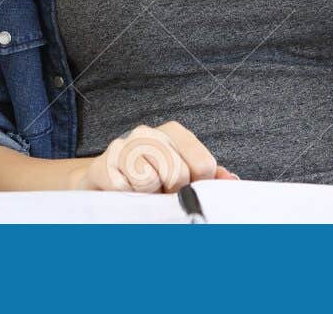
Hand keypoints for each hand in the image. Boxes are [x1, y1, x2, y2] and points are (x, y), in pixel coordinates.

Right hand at [73, 121, 240, 192]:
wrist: (107, 186)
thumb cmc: (151, 181)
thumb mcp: (184, 178)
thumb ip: (210, 178)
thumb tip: (231, 181)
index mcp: (173, 133)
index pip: (203, 164)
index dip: (198, 186)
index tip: (186, 189)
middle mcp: (147, 133)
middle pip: (178, 173)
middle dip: (173, 193)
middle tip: (161, 194)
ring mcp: (122, 146)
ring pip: (150, 179)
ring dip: (149, 195)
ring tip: (144, 193)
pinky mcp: (101, 166)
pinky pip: (124, 188)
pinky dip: (128, 199)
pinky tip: (125, 194)